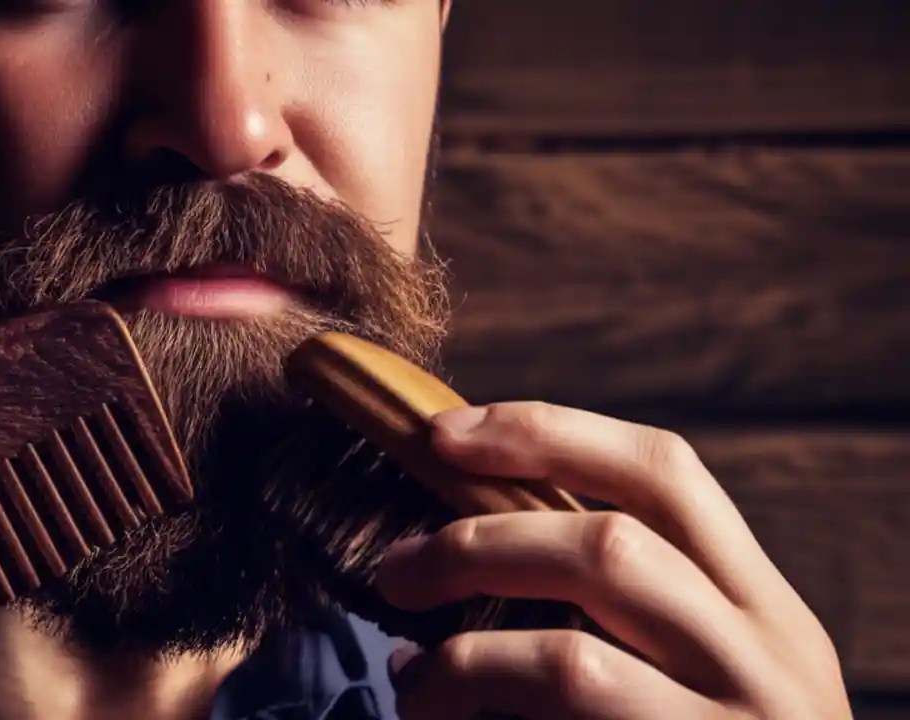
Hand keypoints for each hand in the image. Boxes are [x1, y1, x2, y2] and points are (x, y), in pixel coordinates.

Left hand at [375, 403, 850, 719]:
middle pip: (610, 549)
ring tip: (411, 677)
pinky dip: (478, 718)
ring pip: (572, 662)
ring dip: (463, 658)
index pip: (663, 471)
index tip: (446, 434)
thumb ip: (642, 601)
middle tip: (395, 570)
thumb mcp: (718, 666)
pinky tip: (436, 719)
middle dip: (478, 545)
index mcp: (763, 608)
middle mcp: (765, 662)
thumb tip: (482, 536)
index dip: (546, 433)